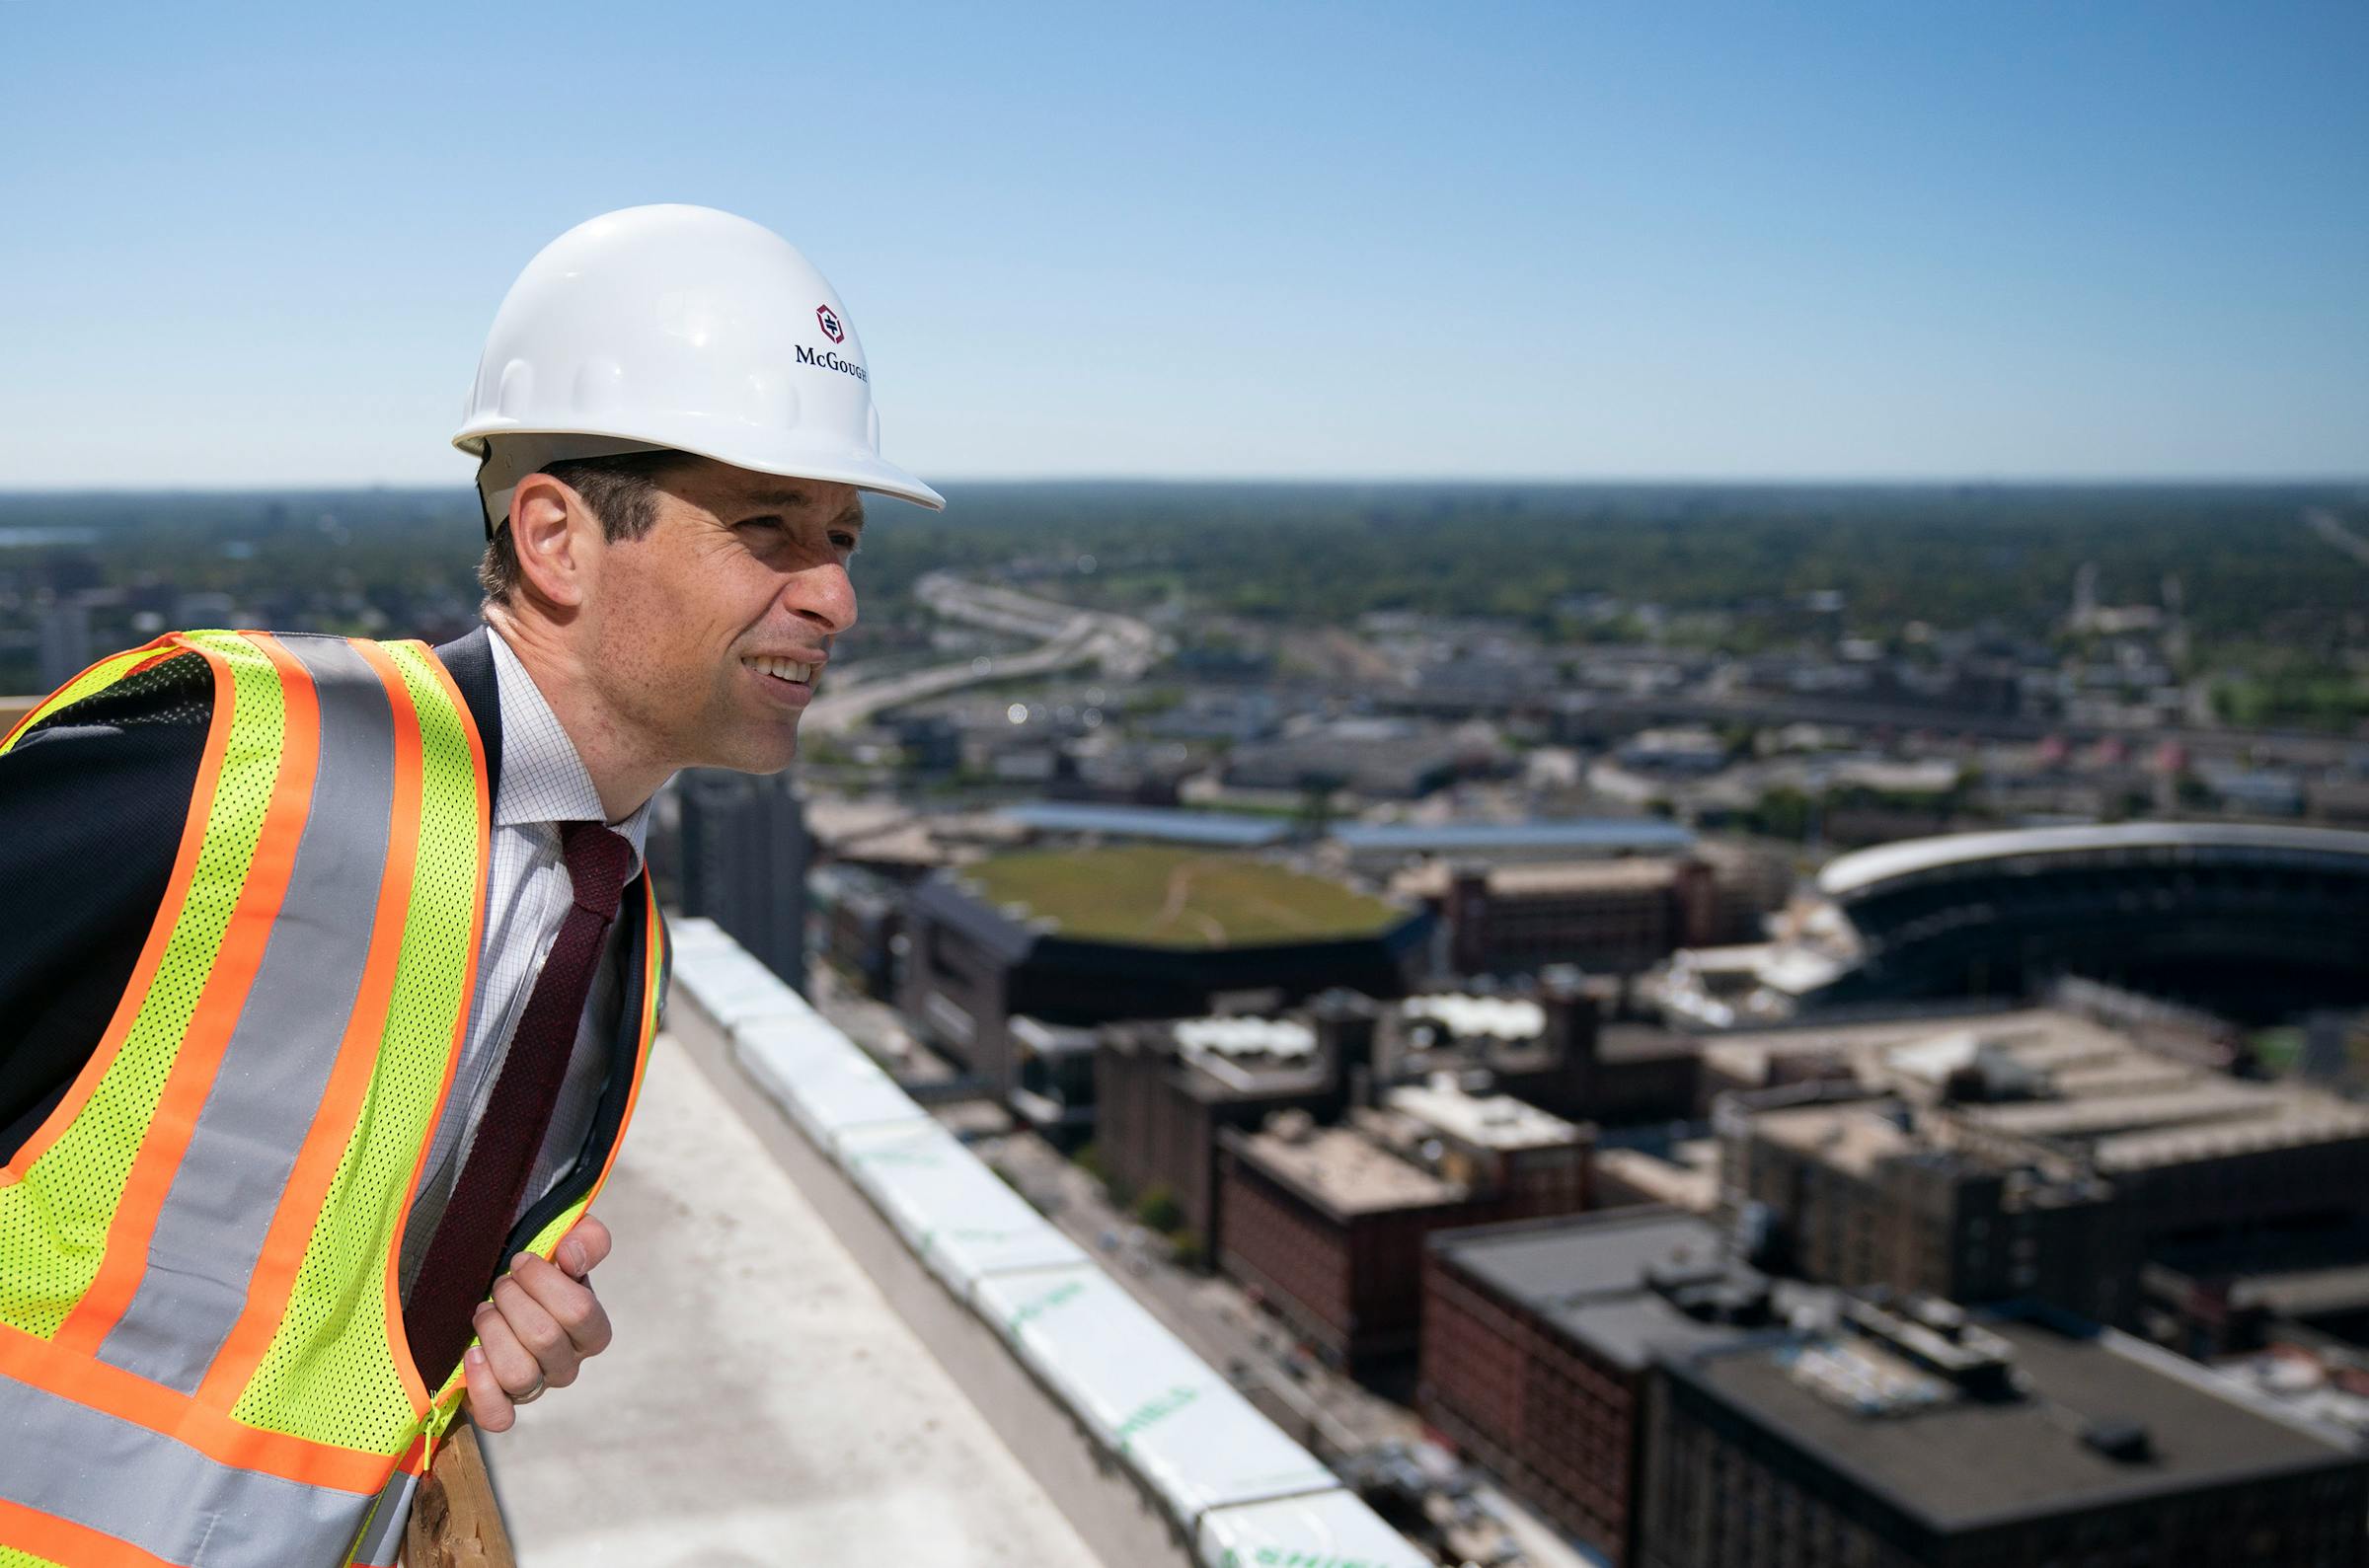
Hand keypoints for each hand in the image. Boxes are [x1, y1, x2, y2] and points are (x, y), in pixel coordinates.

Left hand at [461, 1214, 613, 1432]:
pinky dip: (482, 1385)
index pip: (579, 1311)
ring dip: (493, 1333)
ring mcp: (535, 1388)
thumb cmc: (535, 1273)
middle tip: (499, 1284)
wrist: (496, 1293)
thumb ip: (587, 1240)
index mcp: (592, 1331)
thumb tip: (571, 1257)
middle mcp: (568, 1365)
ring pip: (519, 1374)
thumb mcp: (568, 1245)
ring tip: (483, 1312)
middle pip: (544, 1339)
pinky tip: (472, 1353)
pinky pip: (498, 1415)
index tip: (520, 1260)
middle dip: (512, 1301)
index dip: (543, 1281)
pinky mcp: (501, 1406)